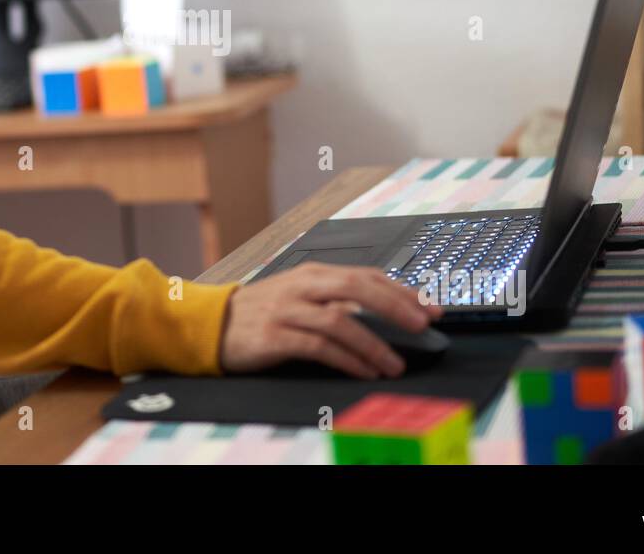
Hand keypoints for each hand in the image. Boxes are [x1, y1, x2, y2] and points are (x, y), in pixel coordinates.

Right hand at [218, 263, 441, 377]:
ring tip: (394, 365)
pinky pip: (319, 347)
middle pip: (357, 288)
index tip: (432, 306)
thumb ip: (336, 300)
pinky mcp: (275, 336)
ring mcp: (288, 310)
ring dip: (373, 345)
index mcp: (313, 273)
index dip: (402, 290)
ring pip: (340, 320)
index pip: (367, 275)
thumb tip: (385, 312)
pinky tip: (363, 371)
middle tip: (423, 325)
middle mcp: (302, 286)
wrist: (212, 324)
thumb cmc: (263, 312)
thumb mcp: (301, 295)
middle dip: (396, 306)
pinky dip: (346, 360)